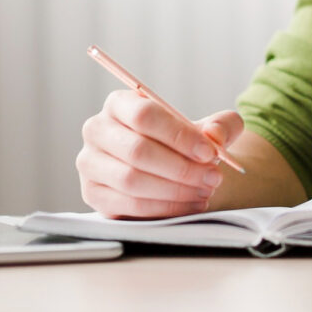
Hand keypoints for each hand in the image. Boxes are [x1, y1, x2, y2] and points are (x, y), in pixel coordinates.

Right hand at [77, 90, 242, 218]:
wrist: (171, 169)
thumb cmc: (186, 143)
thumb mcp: (210, 127)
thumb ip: (221, 126)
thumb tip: (215, 137)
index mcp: (120, 103)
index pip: (145, 115)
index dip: (179, 135)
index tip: (210, 153)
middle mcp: (97, 130)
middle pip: (137, 150)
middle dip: (181, 168)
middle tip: (213, 178)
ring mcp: (90, 164)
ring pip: (131, 180)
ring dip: (174, 190)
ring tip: (204, 191)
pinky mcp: (93, 194)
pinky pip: (129, 205)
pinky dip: (164, 208)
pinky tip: (190, 205)